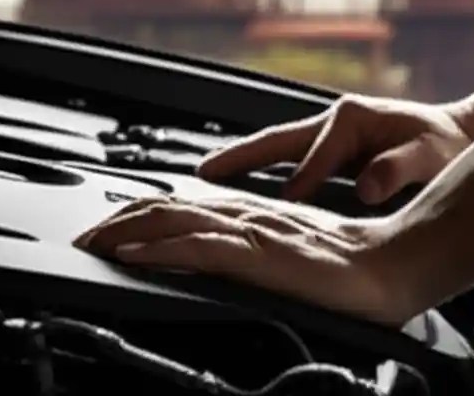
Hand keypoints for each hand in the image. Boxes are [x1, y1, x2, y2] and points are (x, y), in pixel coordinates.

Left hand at [74, 195, 414, 326]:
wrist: (392, 266)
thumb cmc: (350, 266)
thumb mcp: (290, 256)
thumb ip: (254, 253)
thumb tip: (217, 263)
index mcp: (252, 214)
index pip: (180, 208)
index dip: (135, 217)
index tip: (103, 234)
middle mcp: (245, 214)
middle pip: (165, 209)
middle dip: (115, 221)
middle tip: (81, 240)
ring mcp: (251, 232)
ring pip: (172, 222)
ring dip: (123, 232)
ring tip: (90, 245)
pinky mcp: (260, 255)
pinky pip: (198, 249)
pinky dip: (157, 250)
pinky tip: (130, 257)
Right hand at [198, 95, 473, 204]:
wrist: (461, 133)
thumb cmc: (447, 146)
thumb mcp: (431, 156)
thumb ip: (400, 168)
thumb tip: (369, 185)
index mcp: (351, 118)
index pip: (313, 157)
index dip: (297, 186)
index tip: (279, 210)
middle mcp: (333, 120)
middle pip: (274, 141)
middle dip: (238, 158)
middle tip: (200, 175)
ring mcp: (328, 133)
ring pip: (274, 149)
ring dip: (241, 163)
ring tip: (205, 182)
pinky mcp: (328, 149)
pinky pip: (285, 161)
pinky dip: (259, 173)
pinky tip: (241, 193)